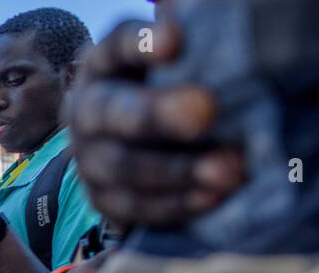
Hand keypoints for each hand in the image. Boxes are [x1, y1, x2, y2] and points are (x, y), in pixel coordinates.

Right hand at [69, 18, 244, 226]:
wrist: (153, 147)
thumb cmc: (182, 83)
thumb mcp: (184, 48)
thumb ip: (190, 19)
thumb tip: (184, 4)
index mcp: (106, 64)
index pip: (116, 47)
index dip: (141, 44)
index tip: (177, 41)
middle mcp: (88, 110)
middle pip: (111, 112)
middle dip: (156, 115)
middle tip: (205, 111)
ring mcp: (91, 160)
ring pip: (123, 167)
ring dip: (176, 170)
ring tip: (229, 169)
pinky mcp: (104, 200)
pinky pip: (133, 208)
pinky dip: (174, 205)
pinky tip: (214, 198)